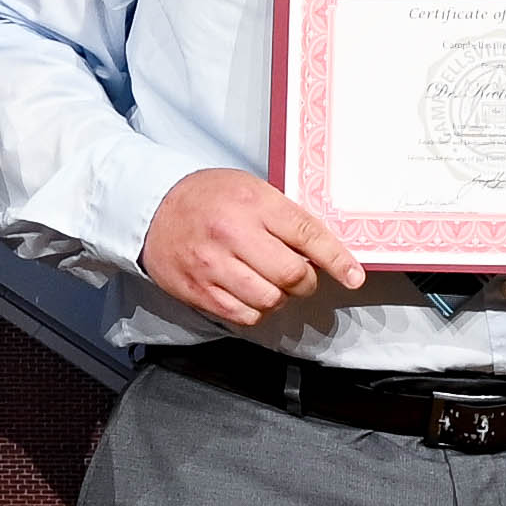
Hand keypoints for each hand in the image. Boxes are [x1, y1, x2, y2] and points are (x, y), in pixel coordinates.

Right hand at [139, 166, 363, 328]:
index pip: (307, 234)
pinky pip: (244, 316)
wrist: (151, 209)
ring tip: (269, 282)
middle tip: (300, 275)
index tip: (353, 276)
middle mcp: (234, 235)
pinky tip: (249, 294)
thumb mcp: (249, 189)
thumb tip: (321, 251)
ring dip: (279, 297)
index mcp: (253, 203)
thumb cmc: (206, 197)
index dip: (337, 260)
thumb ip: (283, 217)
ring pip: (270, 300)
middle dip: (305, 281)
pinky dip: (256, 311)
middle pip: (292, 275)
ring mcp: (214, 266)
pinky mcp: (199, 291)